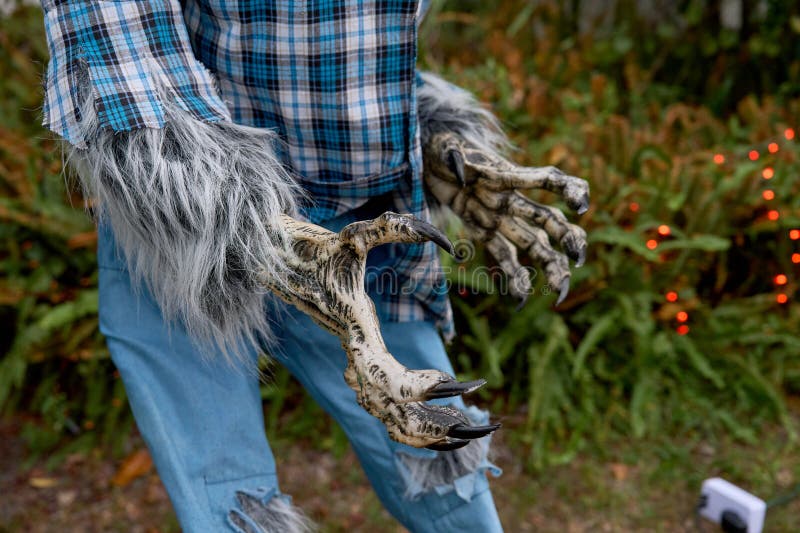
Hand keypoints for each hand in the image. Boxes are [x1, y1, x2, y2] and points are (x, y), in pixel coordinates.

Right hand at [261, 213, 498, 449]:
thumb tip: (442, 239)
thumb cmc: (319, 251)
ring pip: (384, 414)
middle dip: (428, 427)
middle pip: (386, 412)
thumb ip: (393, 228)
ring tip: (464, 431)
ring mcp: (353, 361)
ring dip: (421, 430)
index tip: (453, 383)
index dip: (418, 389)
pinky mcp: (358, 359)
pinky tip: (439, 415)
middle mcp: (353, 355)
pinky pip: (383, 401)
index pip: (384, 378)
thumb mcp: (354, 235)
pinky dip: (409, 416)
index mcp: (354, 334)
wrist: (280, 264)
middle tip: (472, 425)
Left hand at [423, 132, 588, 305]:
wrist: (430, 153)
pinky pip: (501, 253)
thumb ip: (455, 160)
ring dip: (549, 264)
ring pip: (531, 241)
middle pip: (546, 220)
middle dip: (566, 239)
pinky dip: (512, 275)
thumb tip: (462, 171)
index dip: (568, 188)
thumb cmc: (442, 147)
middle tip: (577, 260)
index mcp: (504, 175)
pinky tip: (521, 297)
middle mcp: (508, 198)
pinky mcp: (481, 228)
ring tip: (559, 290)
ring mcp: (497, 215)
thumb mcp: (446, 149)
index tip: (581, 204)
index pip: (545, 179)